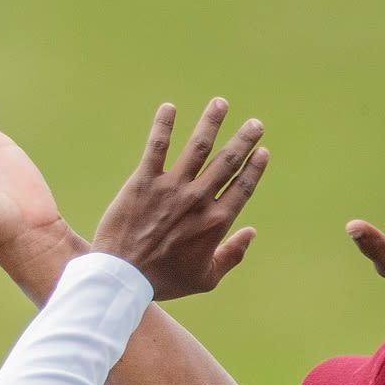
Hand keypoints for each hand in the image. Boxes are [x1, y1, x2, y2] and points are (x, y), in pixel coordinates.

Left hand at [91, 99, 267, 300]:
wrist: (123, 277)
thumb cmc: (163, 281)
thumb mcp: (205, 279)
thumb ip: (232, 255)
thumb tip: (252, 232)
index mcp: (215, 223)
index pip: (242, 187)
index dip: (254, 167)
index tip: (262, 151)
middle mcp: (197, 200)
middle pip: (227, 162)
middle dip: (244, 140)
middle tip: (255, 123)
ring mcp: (171, 188)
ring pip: (197, 147)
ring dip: (211, 123)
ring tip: (220, 104)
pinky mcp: (143, 182)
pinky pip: (156, 148)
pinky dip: (163, 126)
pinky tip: (169, 107)